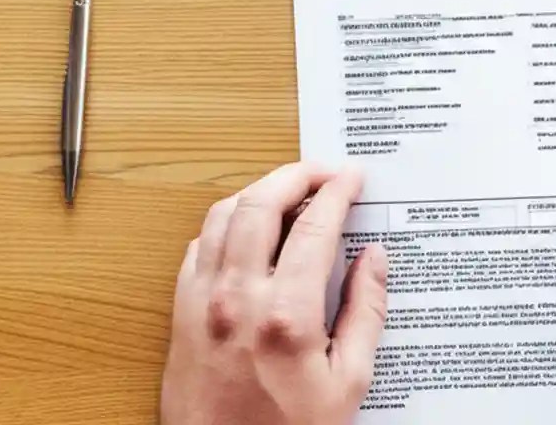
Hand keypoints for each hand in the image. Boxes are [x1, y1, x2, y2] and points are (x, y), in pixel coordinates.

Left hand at [161, 162, 388, 424]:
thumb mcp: (350, 383)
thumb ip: (366, 314)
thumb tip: (373, 260)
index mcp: (287, 315)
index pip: (314, 226)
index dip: (337, 191)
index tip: (352, 178)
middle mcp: (237, 299)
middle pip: (259, 203)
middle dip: (295, 174)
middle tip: (323, 171)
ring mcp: (203, 303)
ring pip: (221, 216)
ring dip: (257, 192)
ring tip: (288, 191)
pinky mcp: (182, 315)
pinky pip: (198, 247)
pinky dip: (225, 224)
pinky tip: (248, 230)